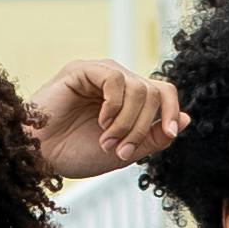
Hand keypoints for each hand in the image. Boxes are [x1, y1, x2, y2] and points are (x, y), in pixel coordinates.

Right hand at [29, 57, 185, 180]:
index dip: (173, 111)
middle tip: (121, 149)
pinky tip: (101, 121)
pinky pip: (115, 79)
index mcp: (128, 100)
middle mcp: (117, 83)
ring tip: (107, 140)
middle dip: (143, 127)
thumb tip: (188, 119)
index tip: (170, 133)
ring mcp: (100, 74)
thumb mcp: (126, 152)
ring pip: (138, 88)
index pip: (163, 92)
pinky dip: (114, 105)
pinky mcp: (82, 70)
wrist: (41, 157)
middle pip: (154, 92)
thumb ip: (155, 137)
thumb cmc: (75, 154)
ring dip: (128, 122)